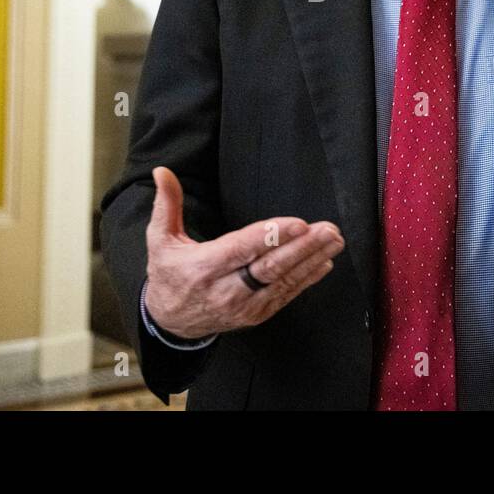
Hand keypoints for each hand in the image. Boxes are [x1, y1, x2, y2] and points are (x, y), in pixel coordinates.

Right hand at [143, 166, 345, 338]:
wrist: (171, 321)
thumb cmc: (169, 274)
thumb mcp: (160, 239)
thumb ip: (166, 204)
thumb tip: (162, 172)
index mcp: (204, 267)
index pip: (243, 249)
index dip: (272, 236)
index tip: (297, 224)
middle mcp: (226, 289)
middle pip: (270, 268)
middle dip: (302, 247)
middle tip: (327, 230)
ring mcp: (244, 306)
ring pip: (283, 282)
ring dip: (312, 260)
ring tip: (333, 241)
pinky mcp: (256, 315)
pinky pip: (285, 296)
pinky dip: (307, 279)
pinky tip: (324, 263)